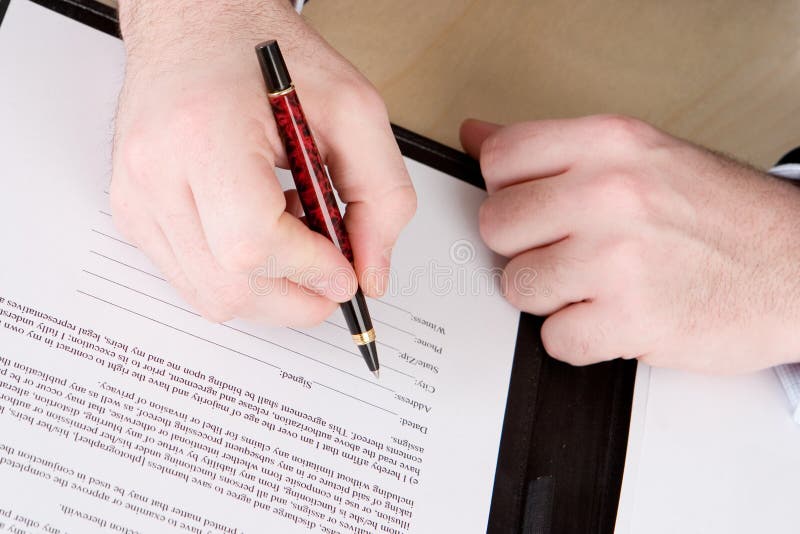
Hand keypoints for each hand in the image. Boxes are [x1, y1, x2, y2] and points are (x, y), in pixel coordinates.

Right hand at [111, 0, 415, 325]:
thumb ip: (382, 195)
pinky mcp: (132, 213)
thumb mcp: (352, 110)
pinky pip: (191, 278)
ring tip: (295, 238)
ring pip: (209, 297)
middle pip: (228, 288)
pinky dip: (238, 275)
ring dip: (269, 288)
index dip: (308, 269)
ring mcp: (136, 197)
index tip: (345, 272)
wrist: (194, 24)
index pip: (251, 242)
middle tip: (332, 276)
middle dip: (295, 299)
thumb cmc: (262, 54)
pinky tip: (261, 232)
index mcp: (203, 132)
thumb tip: (371, 272)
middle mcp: (155, 170)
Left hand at [461, 115, 799, 372]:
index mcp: (610, 142)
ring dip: (551, 295)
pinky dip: (579, 338)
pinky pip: (554, 339)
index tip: (532, 206)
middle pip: (495, 225)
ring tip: (595, 285)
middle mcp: (610, 193)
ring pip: (517, 285)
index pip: (500, 157)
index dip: (507, 190)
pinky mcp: (629, 319)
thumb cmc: (722, 214)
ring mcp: (617, 258)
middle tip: (566, 252)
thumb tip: (476, 134)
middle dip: (524, 247)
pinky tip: (612, 317)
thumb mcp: (642, 155)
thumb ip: (553, 147)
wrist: (798, 269)